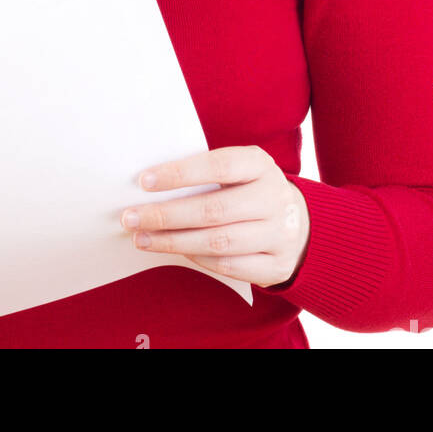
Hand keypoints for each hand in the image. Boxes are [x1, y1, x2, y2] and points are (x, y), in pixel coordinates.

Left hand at [120, 145, 309, 287]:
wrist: (301, 223)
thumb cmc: (250, 189)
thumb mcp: (239, 170)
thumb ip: (205, 172)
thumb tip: (150, 184)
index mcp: (260, 164)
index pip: (217, 166)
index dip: (179, 174)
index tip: (144, 182)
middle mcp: (274, 198)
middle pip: (213, 210)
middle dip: (166, 215)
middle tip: (131, 217)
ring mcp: (279, 234)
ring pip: (218, 242)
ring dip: (174, 242)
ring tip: (142, 238)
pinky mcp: (277, 265)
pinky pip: (229, 267)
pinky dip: (197, 260)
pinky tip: (174, 251)